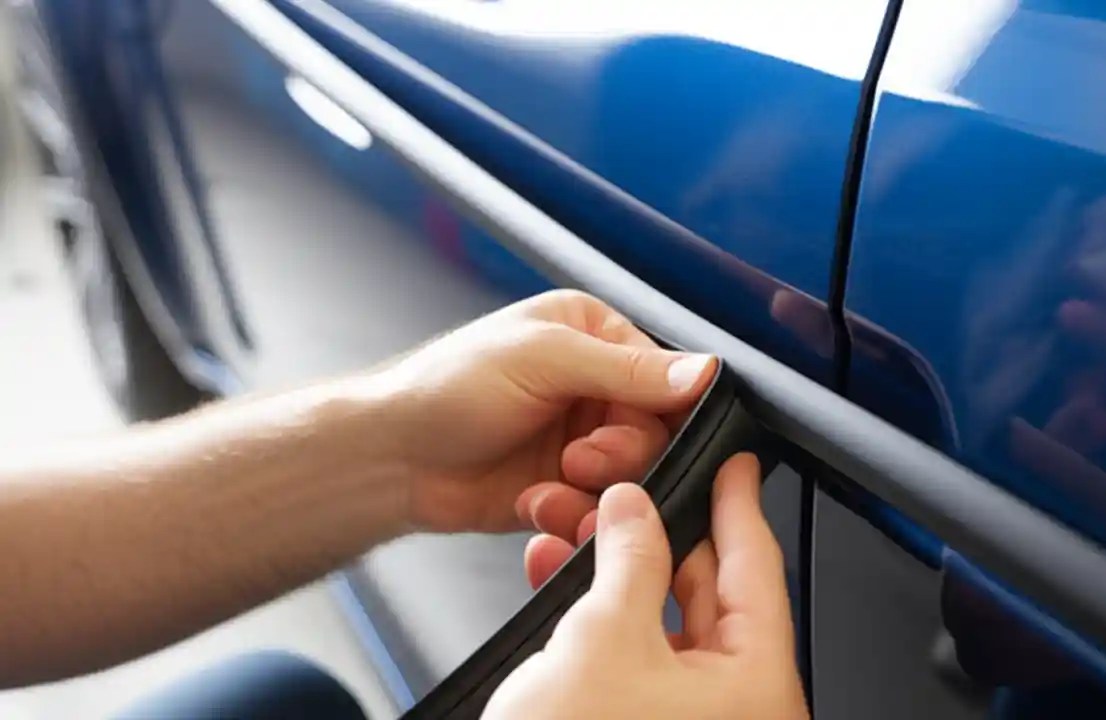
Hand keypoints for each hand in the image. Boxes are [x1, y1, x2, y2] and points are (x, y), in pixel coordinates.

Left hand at [362, 290, 715, 532]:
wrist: (391, 459)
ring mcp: (581, 438)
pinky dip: (575, 513)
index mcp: (593, 334)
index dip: (659, 412)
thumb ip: (628, 370)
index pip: (665, 375)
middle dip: (621, 454)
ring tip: (553, 483)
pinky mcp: (566, 486)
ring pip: (634, 475)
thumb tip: (705, 370)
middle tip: (580, 459)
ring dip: (596, 488)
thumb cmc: (448, 388)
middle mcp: (593, 384)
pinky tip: (539, 504)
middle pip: (657, 431)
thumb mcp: (543, 360)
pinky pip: (601, 507)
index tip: (622, 429)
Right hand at [486, 453, 808, 719]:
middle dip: (662, 537)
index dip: (739, 504)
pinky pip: (638, 661)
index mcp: (756, 689)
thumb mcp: (602, 639)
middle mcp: (738, 711)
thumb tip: (634, 509)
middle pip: (715, 596)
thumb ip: (628, 559)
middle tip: (639, 491)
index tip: (736, 462)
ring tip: (585, 533)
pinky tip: (566, 587)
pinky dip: (604, 623)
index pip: (760, 569)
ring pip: (667, 626)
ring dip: (622, 576)